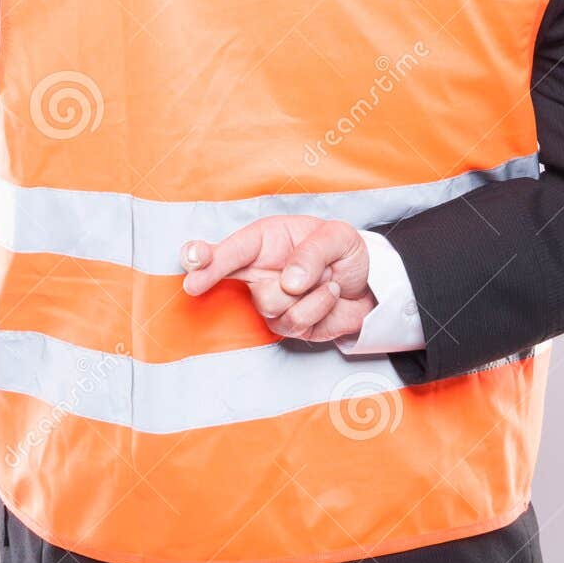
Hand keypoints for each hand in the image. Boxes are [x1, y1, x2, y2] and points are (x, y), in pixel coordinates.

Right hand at [180, 217, 375, 342]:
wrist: (371, 286)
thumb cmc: (345, 253)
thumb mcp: (338, 237)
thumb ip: (312, 253)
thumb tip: (288, 281)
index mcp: (267, 240)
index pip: (233, 248)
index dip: (208, 257)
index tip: (192, 263)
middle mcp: (261, 269)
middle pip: (229, 278)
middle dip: (209, 277)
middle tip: (194, 283)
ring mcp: (270, 299)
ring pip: (269, 304)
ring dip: (306, 292)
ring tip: (326, 277)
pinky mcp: (286, 325)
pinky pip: (295, 322)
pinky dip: (319, 306)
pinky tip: (329, 293)